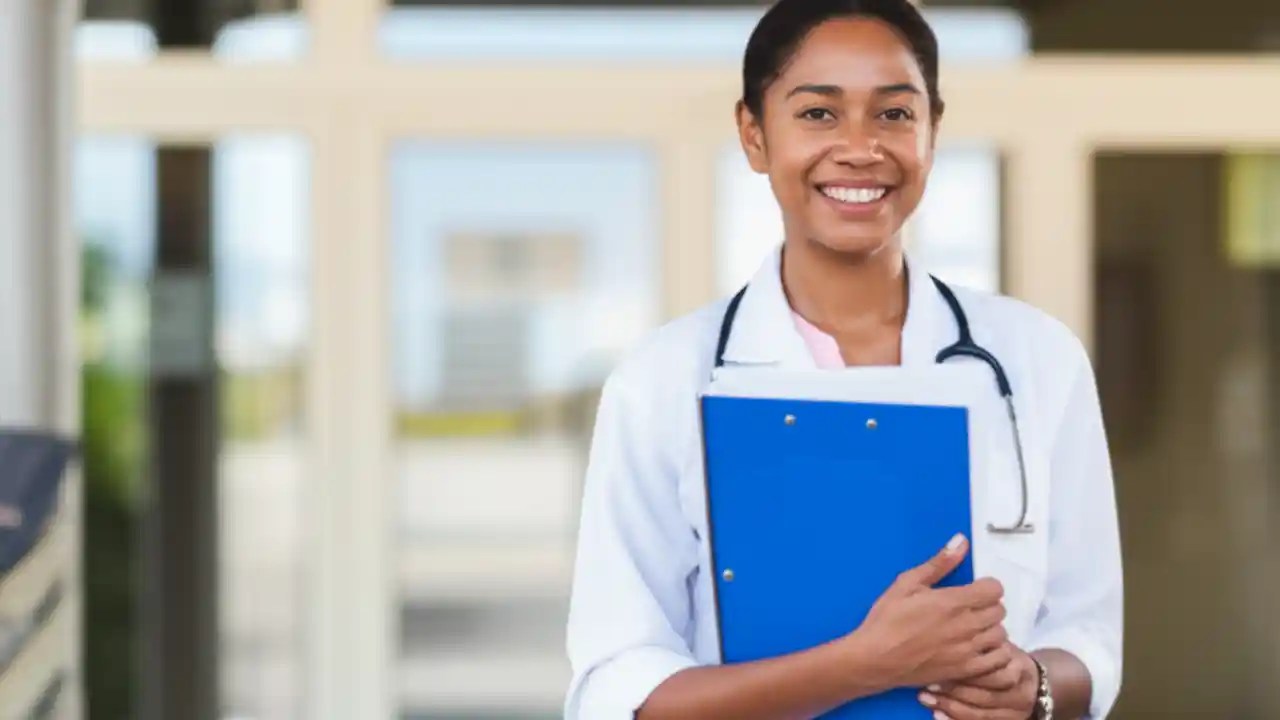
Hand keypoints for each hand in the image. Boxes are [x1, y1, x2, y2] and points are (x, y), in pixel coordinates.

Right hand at [851, 534, 1010, 689]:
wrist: (875, 659)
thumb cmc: (887, 619)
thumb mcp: (906, 584)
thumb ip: (938, 563)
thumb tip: (961, 541)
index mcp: (952, 601)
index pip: (994, 589)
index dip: (986, 586)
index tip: (974, 590)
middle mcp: (966, 625)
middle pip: (999, 611)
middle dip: (988, 605)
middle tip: (970, 608)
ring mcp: (968, 650)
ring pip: (1001, 635)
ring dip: (990, 628)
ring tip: (973, 629)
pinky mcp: (966, 670)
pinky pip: (998, 660)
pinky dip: (994, 652)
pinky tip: (978, 648)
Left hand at [918, 643, 1038, 719]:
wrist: (1029, 682)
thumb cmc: (1005, 657)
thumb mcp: (1000, 645)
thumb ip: (984, 642)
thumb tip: (951, 628)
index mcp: (1019, 668)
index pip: (994, 673)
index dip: (968, 672)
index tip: (942, 664)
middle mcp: (1019, 693)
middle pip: (985, 696)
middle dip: (954, 691)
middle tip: (928, 684)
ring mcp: (1014, 712)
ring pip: (980, 713)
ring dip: (950, 707)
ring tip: (926, 698)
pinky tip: (937, 714)